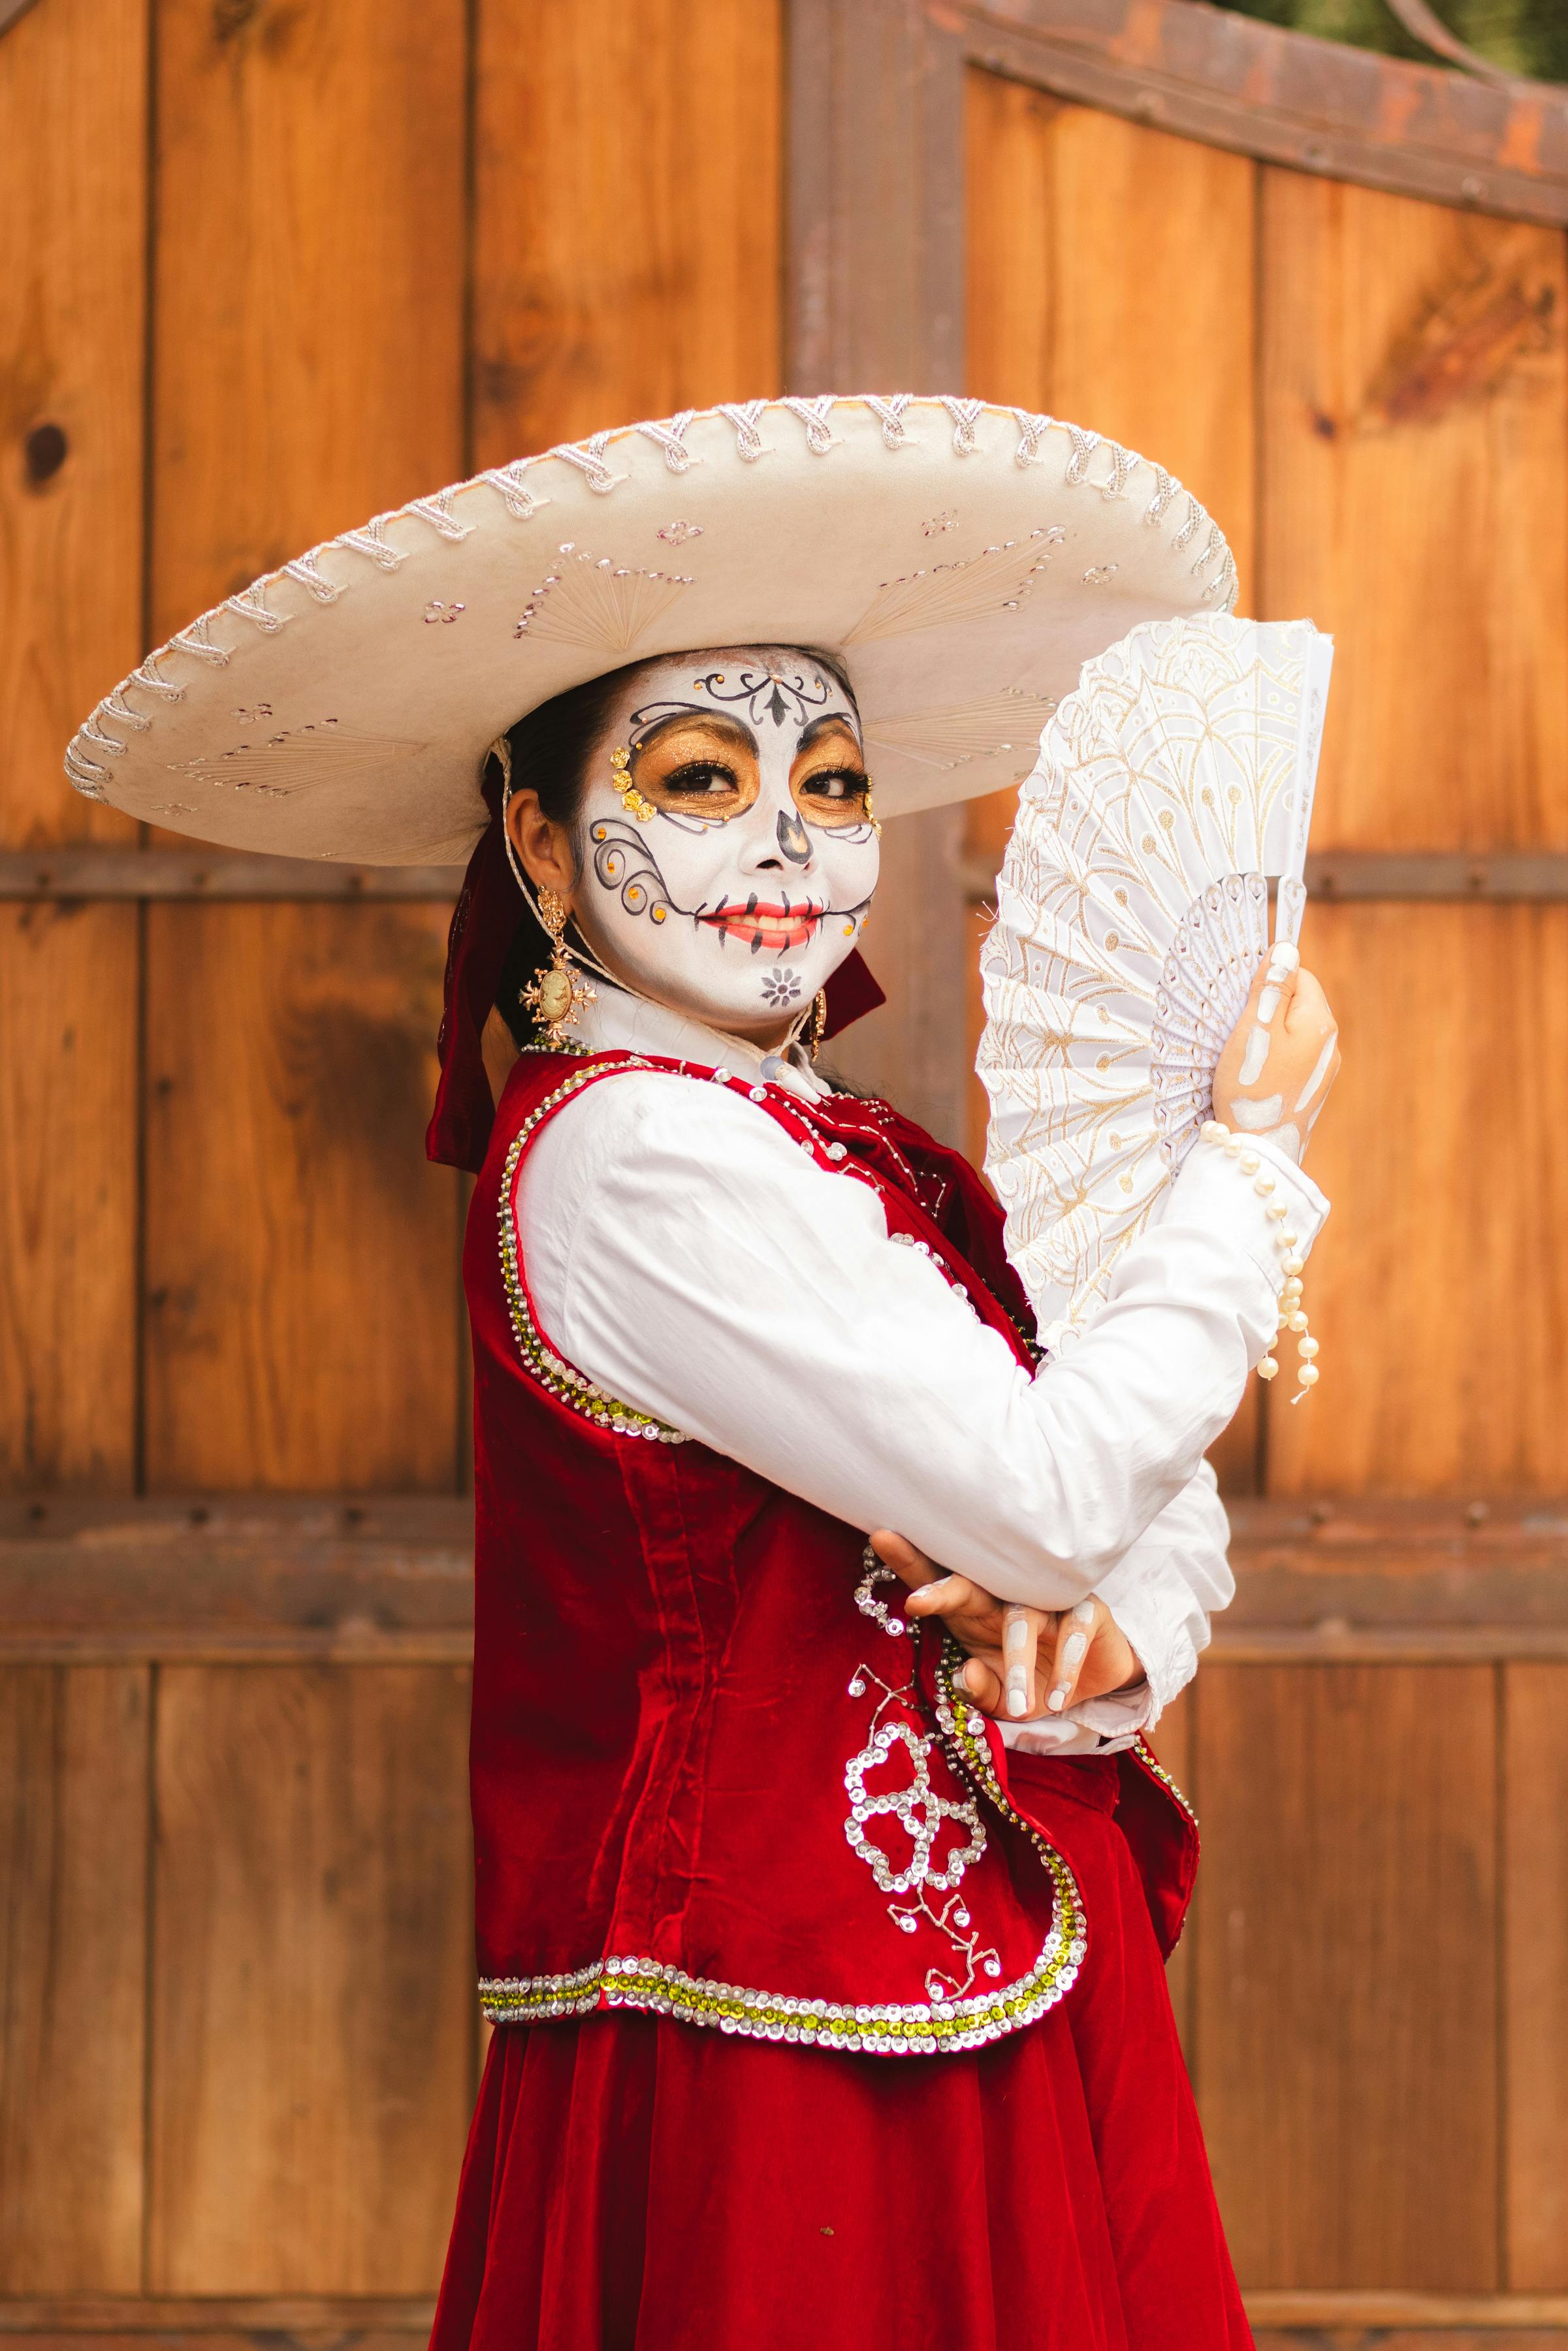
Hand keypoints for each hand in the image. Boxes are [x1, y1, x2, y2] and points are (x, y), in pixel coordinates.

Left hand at [869, 1530, 1141, 1722]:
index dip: (911, 1563)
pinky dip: (1066, 1663)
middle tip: (918, 1602)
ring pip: (1023, 1616)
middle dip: (944, 1588)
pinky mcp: (1086, 1609)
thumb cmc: (1035, 1682)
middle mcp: (1005, 1598)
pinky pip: (1074, 1626)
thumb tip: (967, 1674)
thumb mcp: (1003, 1699)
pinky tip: (1059, 1697)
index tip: (882, 1539)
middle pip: (972, 1582)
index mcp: (975, 1612)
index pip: (939, 1583)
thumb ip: (980, 1691)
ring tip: (1020, 1704)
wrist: (1095, 1682)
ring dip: (1019, 1660)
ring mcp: (1046, 1599)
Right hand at [1212, 940, 1338, 1163]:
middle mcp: (1330, 1045)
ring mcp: (1322, 1071)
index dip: (1270, 980)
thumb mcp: (1255, 1028)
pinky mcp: (1309, 1092)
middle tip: (1238, 1031)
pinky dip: (1271, 1060)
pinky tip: (1253, 1077)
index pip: (1301, 975)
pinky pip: (1291, 1060)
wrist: (1258, 1152)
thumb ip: (1271, 986)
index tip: (1243, 1001)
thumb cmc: (1251, 1086)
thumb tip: (1286, 947)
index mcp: (1320, 1022)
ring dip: (1267, 1036)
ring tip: (1243, 1056)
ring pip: (1293, 1034)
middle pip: (1297, 1005)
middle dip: (1267, 1009)